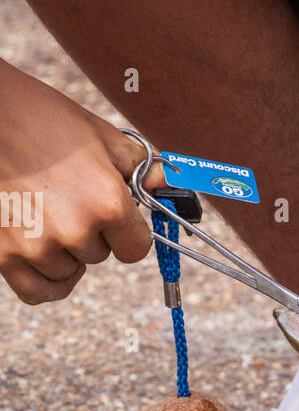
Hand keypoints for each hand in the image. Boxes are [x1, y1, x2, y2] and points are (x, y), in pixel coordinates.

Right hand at [0, 59, 162, 303]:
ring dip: (65, 251)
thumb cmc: (44, 118)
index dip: (129, 232)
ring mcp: (36, 246)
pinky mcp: (3, 255)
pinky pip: (37, 292)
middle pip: (101, 256)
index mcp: (106, 202)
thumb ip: (142, 167)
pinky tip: (47, 260)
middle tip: (69, 197)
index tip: (116, 216)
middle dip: (93, 232)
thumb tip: (171, 186)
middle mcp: (74, 231)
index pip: (137, 248)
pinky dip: (46, 281)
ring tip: (47, 211)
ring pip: (69, 270)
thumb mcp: (102, 136)